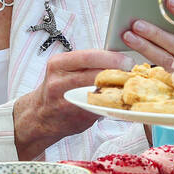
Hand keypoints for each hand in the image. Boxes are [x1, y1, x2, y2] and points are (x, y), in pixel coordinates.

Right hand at [13, 49, 129, 158]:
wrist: (41, 115)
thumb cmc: (58, 88)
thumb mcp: (64, 69)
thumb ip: (86, 63)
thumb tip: (118, 58)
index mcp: (58, 64)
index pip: (89, 56)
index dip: (112, 58)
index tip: (126, 60)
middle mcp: (59, 82)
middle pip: (97, 74)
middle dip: (119, 73)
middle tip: (132, 73)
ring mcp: (68, 101)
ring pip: (102, 92)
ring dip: (119, 89)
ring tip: (129, 85)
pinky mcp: (78, 116)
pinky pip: (101, 107)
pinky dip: (113, 103)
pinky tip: (120, 100)